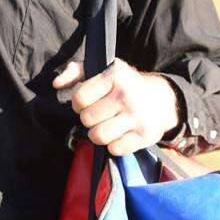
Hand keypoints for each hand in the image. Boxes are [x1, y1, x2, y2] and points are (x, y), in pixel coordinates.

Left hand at [52, 57, 181, 155]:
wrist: (163, 99)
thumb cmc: (124, 85)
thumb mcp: (102, 70)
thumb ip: (75, 72)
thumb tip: (56, 83)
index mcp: (114, 76)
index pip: (79, 98)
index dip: (78, 103)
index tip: (87, 102)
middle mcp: (126, 95)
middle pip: (87, 119)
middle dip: (89, 119)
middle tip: (99, 114)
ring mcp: (137, 116)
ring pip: (98, 136)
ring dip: (98, 134)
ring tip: (106, 126)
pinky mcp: (145, 135)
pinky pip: (115, 149)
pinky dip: (113, 145)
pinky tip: (120, 134)